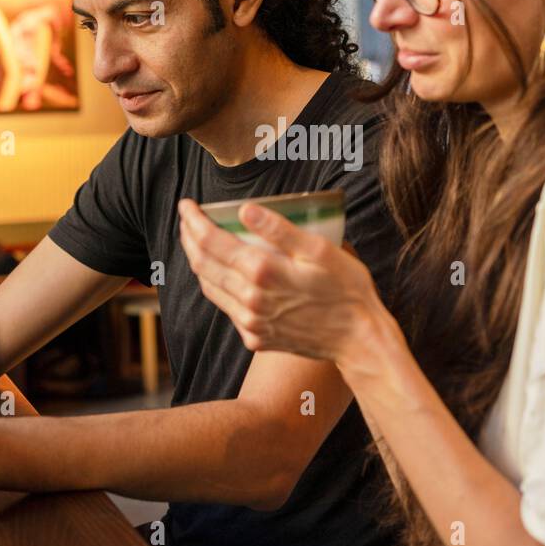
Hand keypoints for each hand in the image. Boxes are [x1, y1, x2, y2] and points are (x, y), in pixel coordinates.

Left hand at [177, 198, 391, 364]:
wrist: (358, 340)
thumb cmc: (347, 290)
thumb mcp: (320, 251)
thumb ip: (280, 230)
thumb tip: (245, 208)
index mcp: (263, 273)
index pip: (212, 242)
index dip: (194, 221)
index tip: (186, 205)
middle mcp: (250, 300)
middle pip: (204, 265)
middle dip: (189, 238)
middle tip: (186, 219)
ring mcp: (251, 323)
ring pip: (210, 288)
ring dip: (198, 263)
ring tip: (196, 243)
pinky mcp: (256, 338)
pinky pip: (226, 308)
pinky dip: (217, 286)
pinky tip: (222, 275)